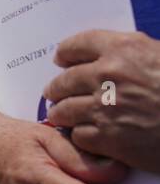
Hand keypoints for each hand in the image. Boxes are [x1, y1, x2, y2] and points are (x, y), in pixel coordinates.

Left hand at [45, 30, 159, 173]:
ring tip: (62, 116)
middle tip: (54, 92)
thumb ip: (131, 54)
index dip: (65, 53)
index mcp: (123, 49)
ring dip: (62, 113)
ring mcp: (105, 107)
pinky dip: (81, 136)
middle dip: (57, 88)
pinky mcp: (108, 138)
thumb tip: (105, 54)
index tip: (60, 59)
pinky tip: (88, 136)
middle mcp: (108, 75)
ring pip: (64, 109)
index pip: (76, 45)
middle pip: (63, 80)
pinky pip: (78, 135)